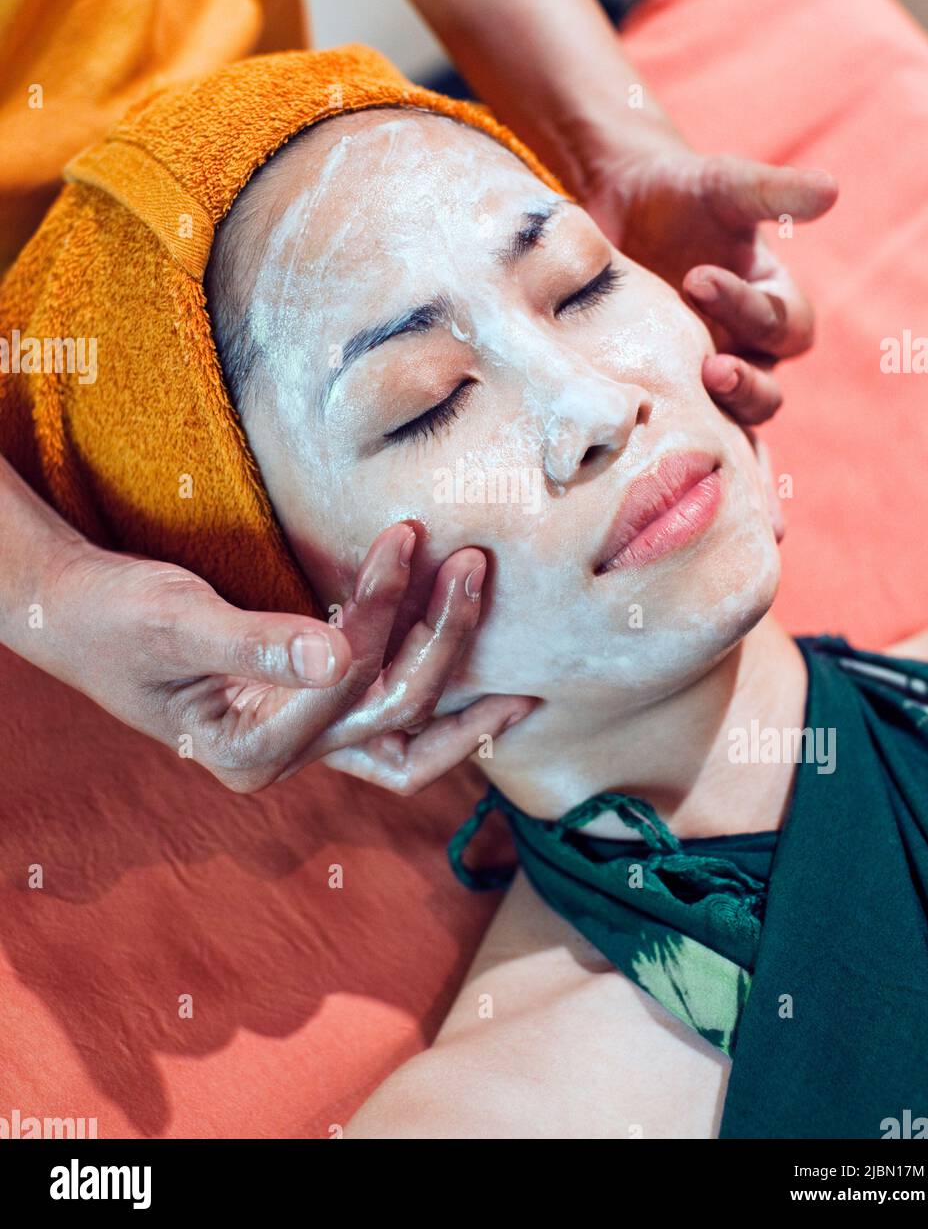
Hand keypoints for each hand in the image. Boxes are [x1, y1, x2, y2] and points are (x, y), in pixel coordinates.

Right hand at [40, 524, 533, 792]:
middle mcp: (283, 756)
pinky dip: (429, 675)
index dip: (382, 609)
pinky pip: (386, 707)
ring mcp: (299, 735)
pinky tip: (462, 638)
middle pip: (394, 717)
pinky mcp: (305, 705)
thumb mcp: (174, 621)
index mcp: (247, 750)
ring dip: (454, 669)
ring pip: (403, 725)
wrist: (74, 612)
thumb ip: (255, 642)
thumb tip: (337, 656)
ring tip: (490, 607)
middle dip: (444, 643)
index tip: (404, 533)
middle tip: (474, 566)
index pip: (344, 683)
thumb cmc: (113, 617)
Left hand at [579, 131, 837, 424]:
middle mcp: (746, 350)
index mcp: (774, 303)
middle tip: (709, 368)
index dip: (750, 309)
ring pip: (728, 426)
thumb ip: (775, 191)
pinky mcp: (662, 394)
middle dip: (744, 386)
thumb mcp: (726, 185)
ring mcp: (702, 378)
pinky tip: (654, 454)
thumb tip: (831, 190)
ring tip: (685, 408)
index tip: (698, 278)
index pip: (785, 325)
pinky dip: (674, 447)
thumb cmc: (681, 195)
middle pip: (766, 392)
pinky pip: (680, 434)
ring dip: (715, 425)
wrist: (618, 206)